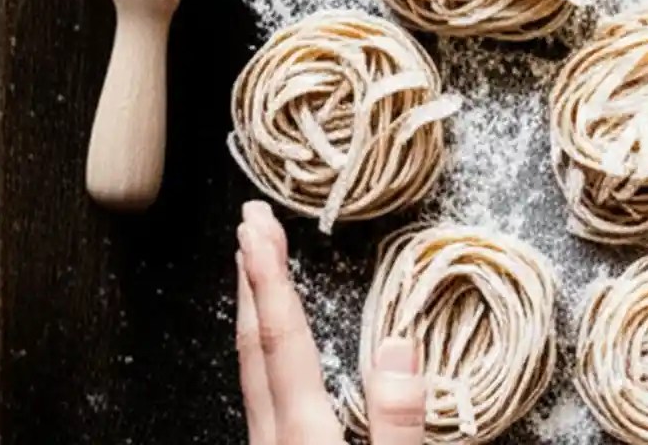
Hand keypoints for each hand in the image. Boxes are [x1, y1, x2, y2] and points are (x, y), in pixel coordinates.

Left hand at [235, 200, 426, 444]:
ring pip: (250, 367)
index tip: (258, 228)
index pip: (283, 339)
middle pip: (255, 344)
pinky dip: (260, 346)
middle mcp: (273, 438)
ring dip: (252, 309)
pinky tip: (271, 345)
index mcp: (304, 436)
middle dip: (253, 277)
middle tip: (251, 224)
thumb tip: (397, 346)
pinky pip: (259, 388)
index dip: (269, 276)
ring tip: (255, 267)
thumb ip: (397, 422)